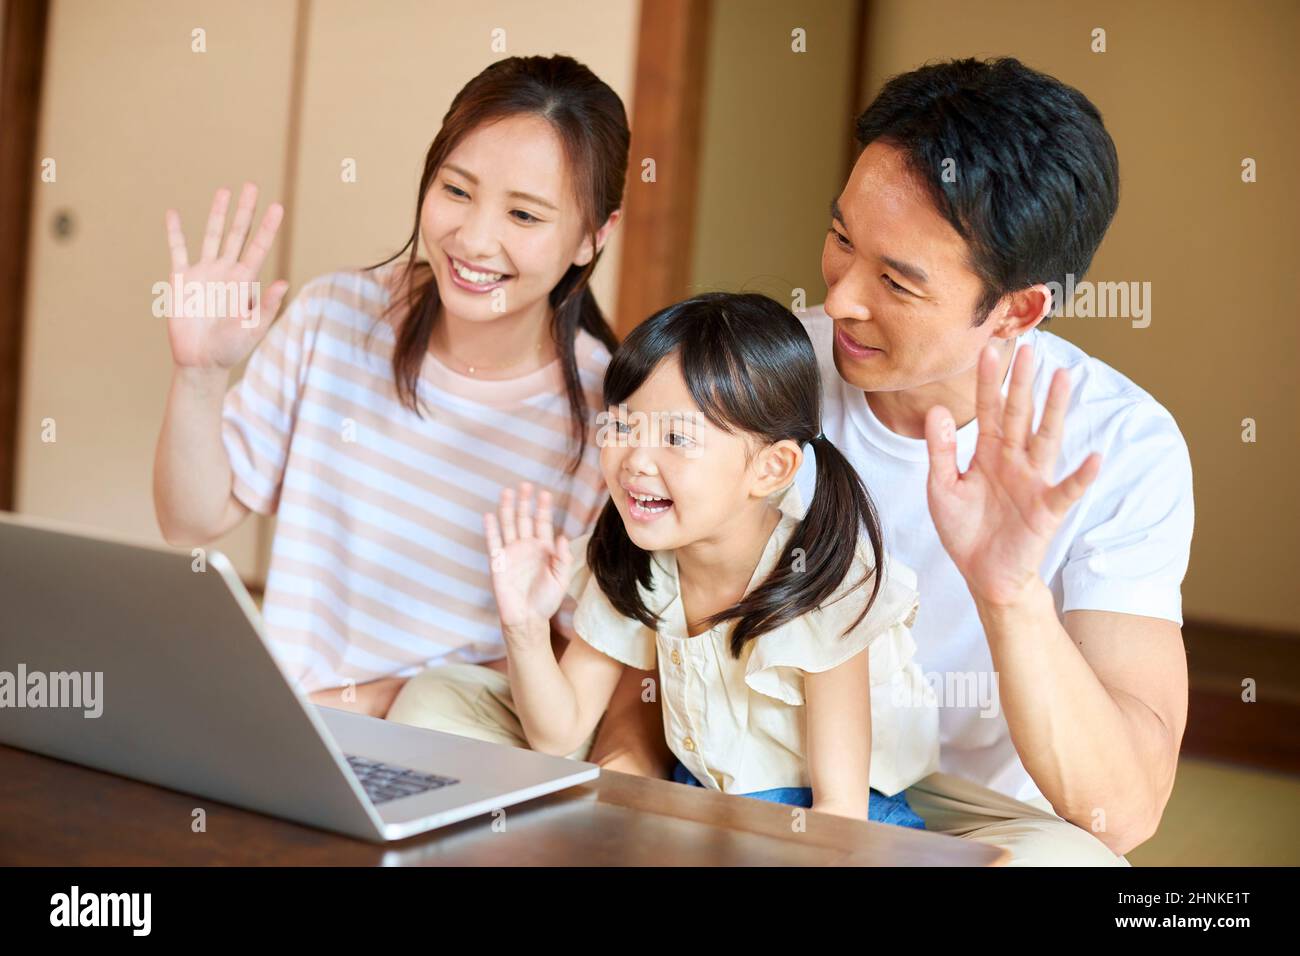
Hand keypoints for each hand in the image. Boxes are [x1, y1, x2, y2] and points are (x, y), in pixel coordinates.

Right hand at [163, 183, 289, 369]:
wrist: (201, 360)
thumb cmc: (231, 348)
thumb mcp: (253, 328)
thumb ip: (267, 305)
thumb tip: (284, 281)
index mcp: (245, 281)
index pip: (259, 247)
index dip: (268, 227)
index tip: (278, 206)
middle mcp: (226, 271)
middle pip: (237, 234)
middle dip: (246, 211)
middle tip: (253, 185)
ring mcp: (204, 272)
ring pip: (211, 235)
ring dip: (218, 214)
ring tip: (225, 191)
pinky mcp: (181, 279)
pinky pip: (177, 250)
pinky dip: (175, 232)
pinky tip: (173, 213)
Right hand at [483, 483, 572, 637]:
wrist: (528, 618)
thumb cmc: (547, 600)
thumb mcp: (561, 578)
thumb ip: (563, 558)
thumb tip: (562, 536)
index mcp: (544, 549)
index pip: (542, 523)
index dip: (543, 508)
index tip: (544, 493)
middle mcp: (527, 546)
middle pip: (524, 519)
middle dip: (525, 502)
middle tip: (525, 485)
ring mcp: (511, 553)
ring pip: (508, 525)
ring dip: (508, 509)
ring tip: (507, 492)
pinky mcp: (498, 562)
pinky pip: (493, 542)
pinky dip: (491, 529)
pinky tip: (489, 515)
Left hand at [924, 342, 1101, 606]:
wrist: (984, 575)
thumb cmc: (966, 530)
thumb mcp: (942, 488)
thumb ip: (940, 452)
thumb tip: (937, 410)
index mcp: (987, 453)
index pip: (988, 410)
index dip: (988, 381)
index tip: (989, 349)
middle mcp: (1013, 461)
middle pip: (1019, 415)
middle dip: (1022, 382)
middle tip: (1029, 347)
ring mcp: (1033, 482)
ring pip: (1045, 439)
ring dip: (1054, 410)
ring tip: (1064, 378)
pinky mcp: (1046, 510)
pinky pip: (1067, 489)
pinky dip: (1082, 475)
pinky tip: (1096, 457)